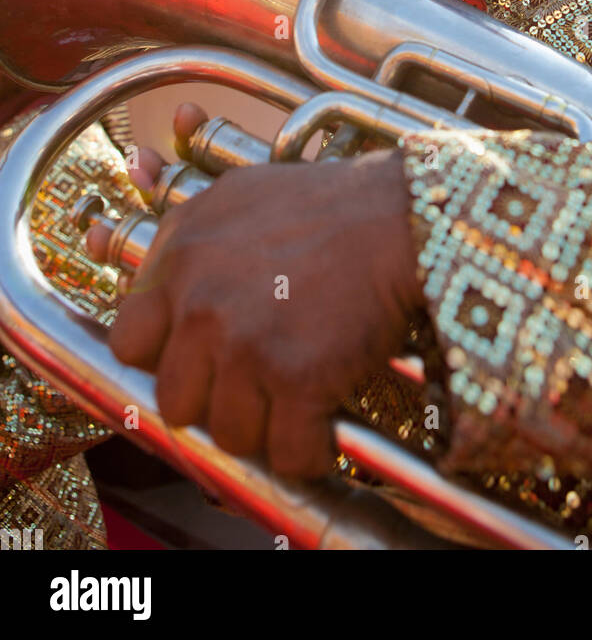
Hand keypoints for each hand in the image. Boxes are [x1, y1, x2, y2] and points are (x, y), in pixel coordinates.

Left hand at [90, 106, 422, 477]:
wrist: (403, 216)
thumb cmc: (331, 204)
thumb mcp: (241, 196)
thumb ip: (190, 239)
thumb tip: (157, 283)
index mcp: (183, 253)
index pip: (129, 342)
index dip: (165, 361)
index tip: (198, 363)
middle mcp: (201, 300)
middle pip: (176, 401)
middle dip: (214, 402)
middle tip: (255, 388)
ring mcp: (246, 343)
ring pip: (229, 434)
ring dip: (265, 427)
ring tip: (298, 400)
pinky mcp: (298, 379)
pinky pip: (288, 454)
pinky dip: (310, 451)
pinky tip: (325, 426)